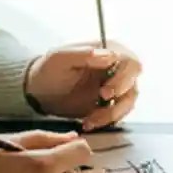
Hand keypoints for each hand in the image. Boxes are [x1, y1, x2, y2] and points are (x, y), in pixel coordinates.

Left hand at [25, 42, 142, 129]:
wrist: (40, 93)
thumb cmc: (49, 70)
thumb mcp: (59, 58)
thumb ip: (83, 53)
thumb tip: (109, 55)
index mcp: (109, 50)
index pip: (130, 61)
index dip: (123, 78)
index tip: (105, 92)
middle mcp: (118, 67)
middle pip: (133, 82)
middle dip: (120, 96)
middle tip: (101, 102)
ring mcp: (117, 86)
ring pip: (129, 101)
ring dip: (112, 113)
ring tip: (90, 119)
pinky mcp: (113, 103)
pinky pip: (120, 114)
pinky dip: (107, 121)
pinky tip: (89, 123)